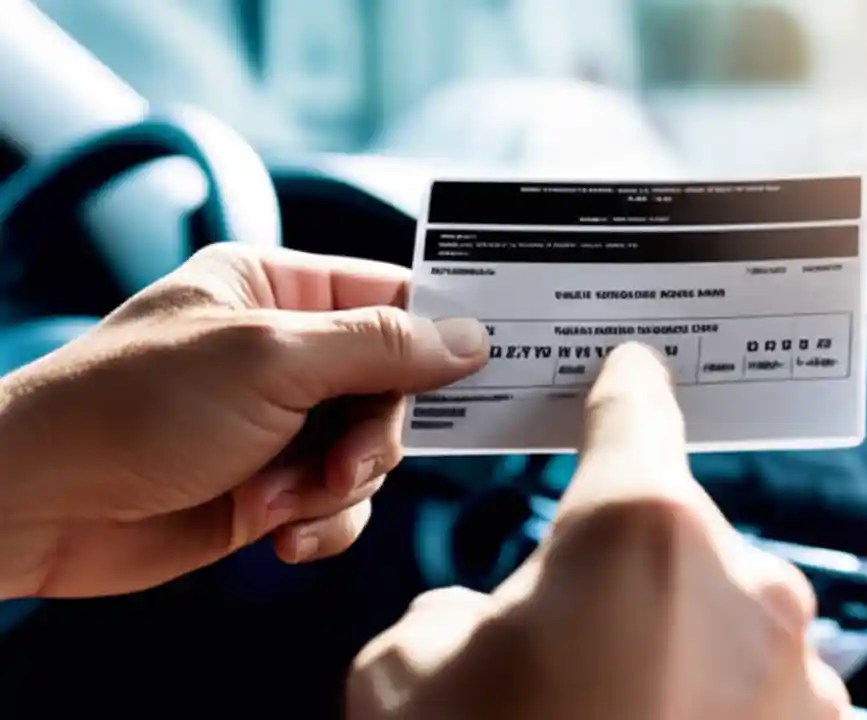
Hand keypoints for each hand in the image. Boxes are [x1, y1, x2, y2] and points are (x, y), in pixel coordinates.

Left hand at [0, 244, 487, 597]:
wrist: (41, 504)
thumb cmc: (133, 406)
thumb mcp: (269, 359)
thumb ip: (379, 347)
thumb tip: (470, 339)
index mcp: (279, 288)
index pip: (393, 296)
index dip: (442, 334)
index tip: (487, 368)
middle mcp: (286, 351)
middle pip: (396, 386)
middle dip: (375, 437)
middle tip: (344, 464)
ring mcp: (281, 421)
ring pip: (374, 452)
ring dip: (341, 487)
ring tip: (283, 501)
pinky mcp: (272, 484)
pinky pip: (341, 503)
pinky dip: (322, 523)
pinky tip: (276, 532)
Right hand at [347, 344, 850, 719]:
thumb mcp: (407, 675)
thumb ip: (448, 612)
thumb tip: (476, 619)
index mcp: (639, 530)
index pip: (635, 413)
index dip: (624, 388)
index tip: (632, 371)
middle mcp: (744, 582)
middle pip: (678, 534)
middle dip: (627, 571)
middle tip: (566, 643)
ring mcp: (800, 669)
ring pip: (727, 619)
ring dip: (680, 648)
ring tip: (613, 711)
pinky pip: (763, 692)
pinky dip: (723, 707)